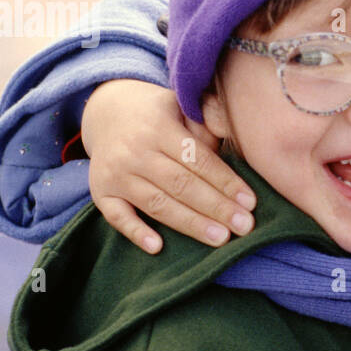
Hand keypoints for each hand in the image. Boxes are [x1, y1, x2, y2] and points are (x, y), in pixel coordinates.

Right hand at [81, 79, 255, 253]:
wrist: (106, 113)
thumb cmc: (158, 114)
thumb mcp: (180, 104)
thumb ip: (207, 117)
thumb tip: (231, 133)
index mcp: (158, 127)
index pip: (197, 159)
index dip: (225, 182)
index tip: (250, 202)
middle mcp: (135, 151)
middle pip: (181, 185)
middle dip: (216, 207)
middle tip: (244, 226)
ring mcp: (115, 174)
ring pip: (157, 204)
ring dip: (190, 224)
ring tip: (220, 238)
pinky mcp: (101, 192)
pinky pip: (117, 216)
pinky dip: (135, 232)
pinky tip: (158, 247)